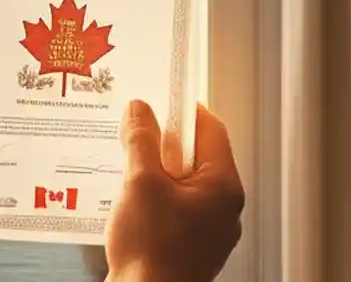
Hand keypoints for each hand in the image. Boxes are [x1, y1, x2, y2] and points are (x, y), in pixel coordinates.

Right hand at [102, 100, 244, 281]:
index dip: (183, 109)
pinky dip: (152, 196)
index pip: (211, 130)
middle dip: (162, 143)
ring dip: (154, 170)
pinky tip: (128, 200)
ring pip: (182, 182)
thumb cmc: (152, 252)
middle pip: (195, 155)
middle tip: (134, 135)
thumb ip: (140, 140)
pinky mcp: (188, 244)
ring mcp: (207, 229)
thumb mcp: (140, 182)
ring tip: (127, 169)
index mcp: (223, 188)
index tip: (159, 98)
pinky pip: (173, 206)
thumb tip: (140, 111)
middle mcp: (222, 208)